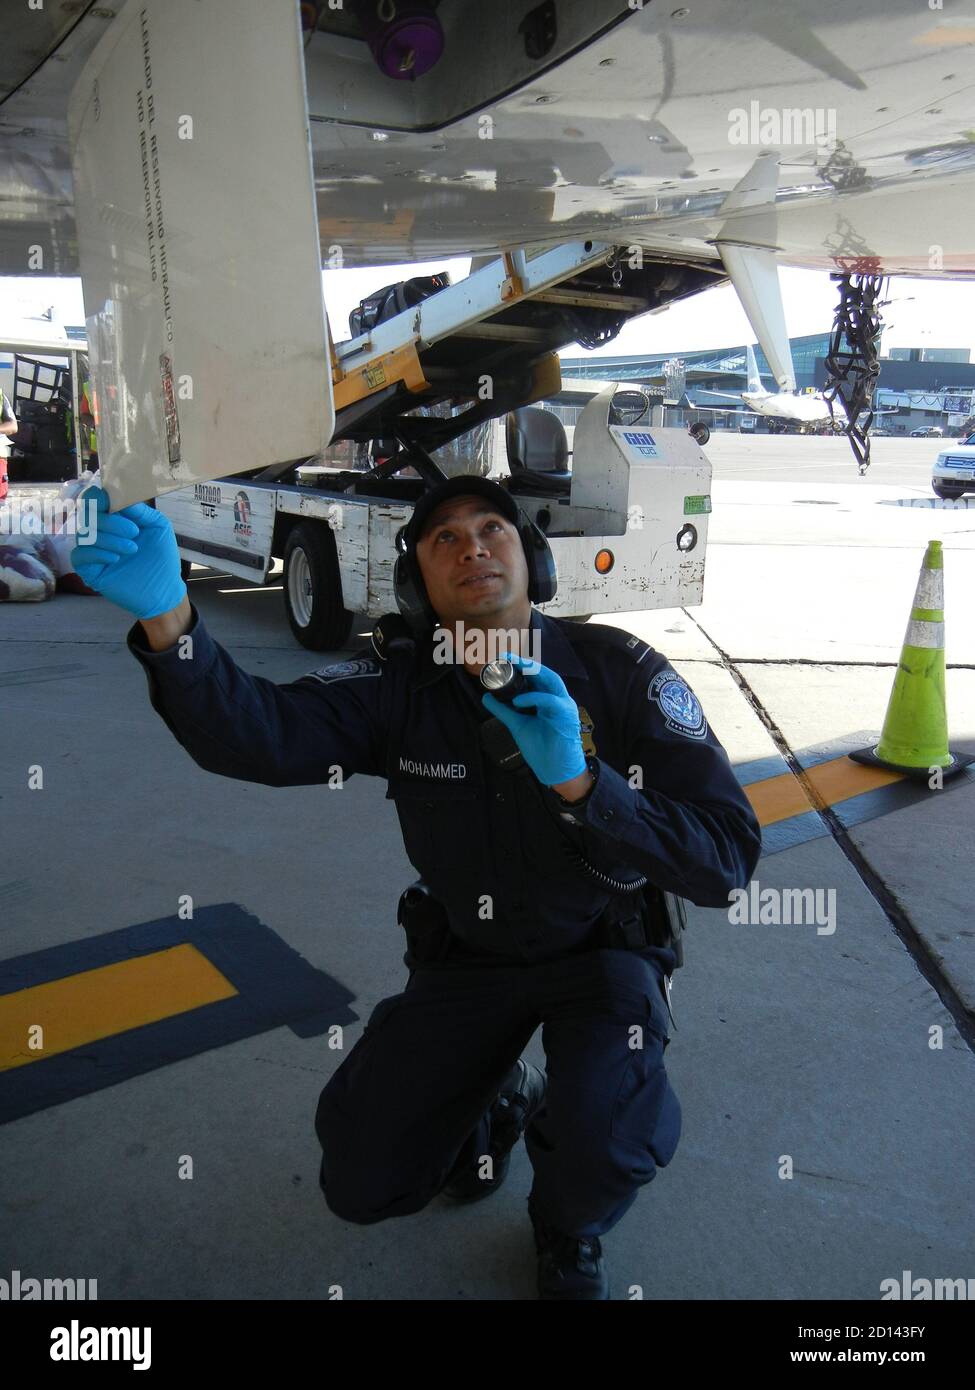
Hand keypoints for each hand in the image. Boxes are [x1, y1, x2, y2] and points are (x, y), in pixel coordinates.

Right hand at [69, 485, 186, 619]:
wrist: (164, 590)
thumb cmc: (162, 558)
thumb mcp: (158, 527)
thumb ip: (140, 510)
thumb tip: (121, 497)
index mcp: (115, 518)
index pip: (95, 500)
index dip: (98, 497)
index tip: (112, 501)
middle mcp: (101, 532)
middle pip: (87, 515)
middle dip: (110, 521)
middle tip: (134, 532)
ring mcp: (94, 551)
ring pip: (84, 535)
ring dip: (109, 539)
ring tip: (132, 549)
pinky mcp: (89, 570)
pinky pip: (80, 555)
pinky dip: (97, 553)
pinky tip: (116, 559)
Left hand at [481, 651, 586, 786]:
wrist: (555, 770)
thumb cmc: (541, 748)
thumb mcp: (517, 724)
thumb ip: (504, 710)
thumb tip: (487, 697)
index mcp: (548, 699)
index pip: (536, 677)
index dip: (521, 666)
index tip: (503, 658)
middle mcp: (558, 699)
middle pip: (544, 674)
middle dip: (526, 664)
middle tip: (507, 657)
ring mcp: (564, 706)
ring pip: (551, 681)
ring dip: (533, 672)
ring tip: (515, 667)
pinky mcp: (566, 716)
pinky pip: (550, 701)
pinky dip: (534, 698)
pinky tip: (518, 700)